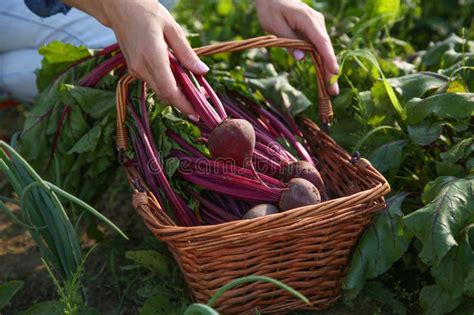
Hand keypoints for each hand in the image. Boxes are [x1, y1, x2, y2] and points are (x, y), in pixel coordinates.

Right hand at [63, 0, 207, 118]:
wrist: (119, 7)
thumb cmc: (147, 12)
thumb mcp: (172, 28)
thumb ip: (187, 53)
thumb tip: (203, 71)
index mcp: (152, 56)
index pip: (169, 89)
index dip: (183, 104)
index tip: (197, 112)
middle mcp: (141, 67)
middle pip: (165, 95)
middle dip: (183, 103)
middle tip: (200, 104)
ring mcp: (135, 70)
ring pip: (159, 91)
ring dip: (176, 96)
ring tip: (193, 93)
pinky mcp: (134, 70)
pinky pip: (153, 83)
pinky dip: (167, 86)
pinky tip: (179, 81)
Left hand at [256, 0, 338, 94]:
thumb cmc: (270, 9)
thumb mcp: (274, 26)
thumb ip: (288, 42)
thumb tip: (302, 59)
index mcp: (307, 19)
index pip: (321, 42)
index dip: (328, 58)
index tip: (334, 72)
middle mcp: (316, 22)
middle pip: (326, 48)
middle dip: (330, 70)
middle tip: (333, 91)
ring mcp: (317, 25)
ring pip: (324, 49)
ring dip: (327, 68)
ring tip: (330, 88)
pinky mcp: (314, 30)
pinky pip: (319, 47)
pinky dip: (322, 61)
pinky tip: (325, 76)